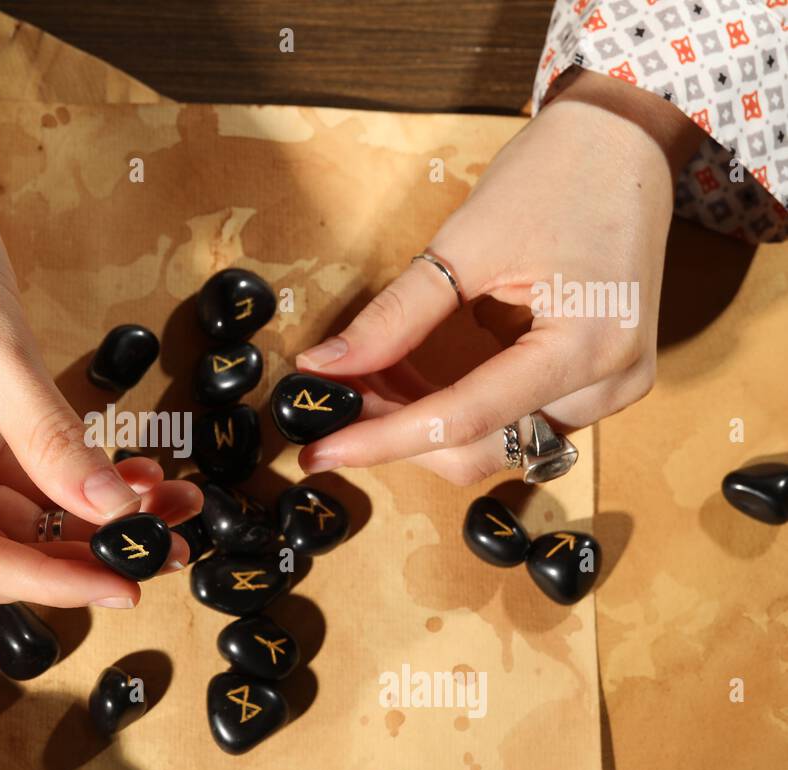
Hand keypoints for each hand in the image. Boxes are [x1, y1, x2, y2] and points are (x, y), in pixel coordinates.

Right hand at [0, 123, 199, 606]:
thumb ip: (50, 435)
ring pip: (15, 510)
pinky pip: (21, 469)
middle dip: (83, 547)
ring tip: (173, 510)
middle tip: (168, 550)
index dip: (47, 580)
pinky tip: (138, 475)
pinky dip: (76, 475)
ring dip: (92, 512)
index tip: (124, 585)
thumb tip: (117, 510)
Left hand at [295, 70, 706, 484]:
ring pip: (494, 443)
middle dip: (400, 431)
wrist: (624, 141)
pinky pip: (513, 420)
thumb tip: (324, 365)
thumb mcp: (465, 243)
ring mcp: (609, 389)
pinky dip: (456, 407)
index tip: (322, 450)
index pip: (467, 419)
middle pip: (482, 449)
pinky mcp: (596, 383)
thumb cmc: (557, 174)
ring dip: (424, 422)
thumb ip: (396, 316)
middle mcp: (609, 384)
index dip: (383, 439)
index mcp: (588, 346)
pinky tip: (409, 376)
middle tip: (338, 398)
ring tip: (369, 379)